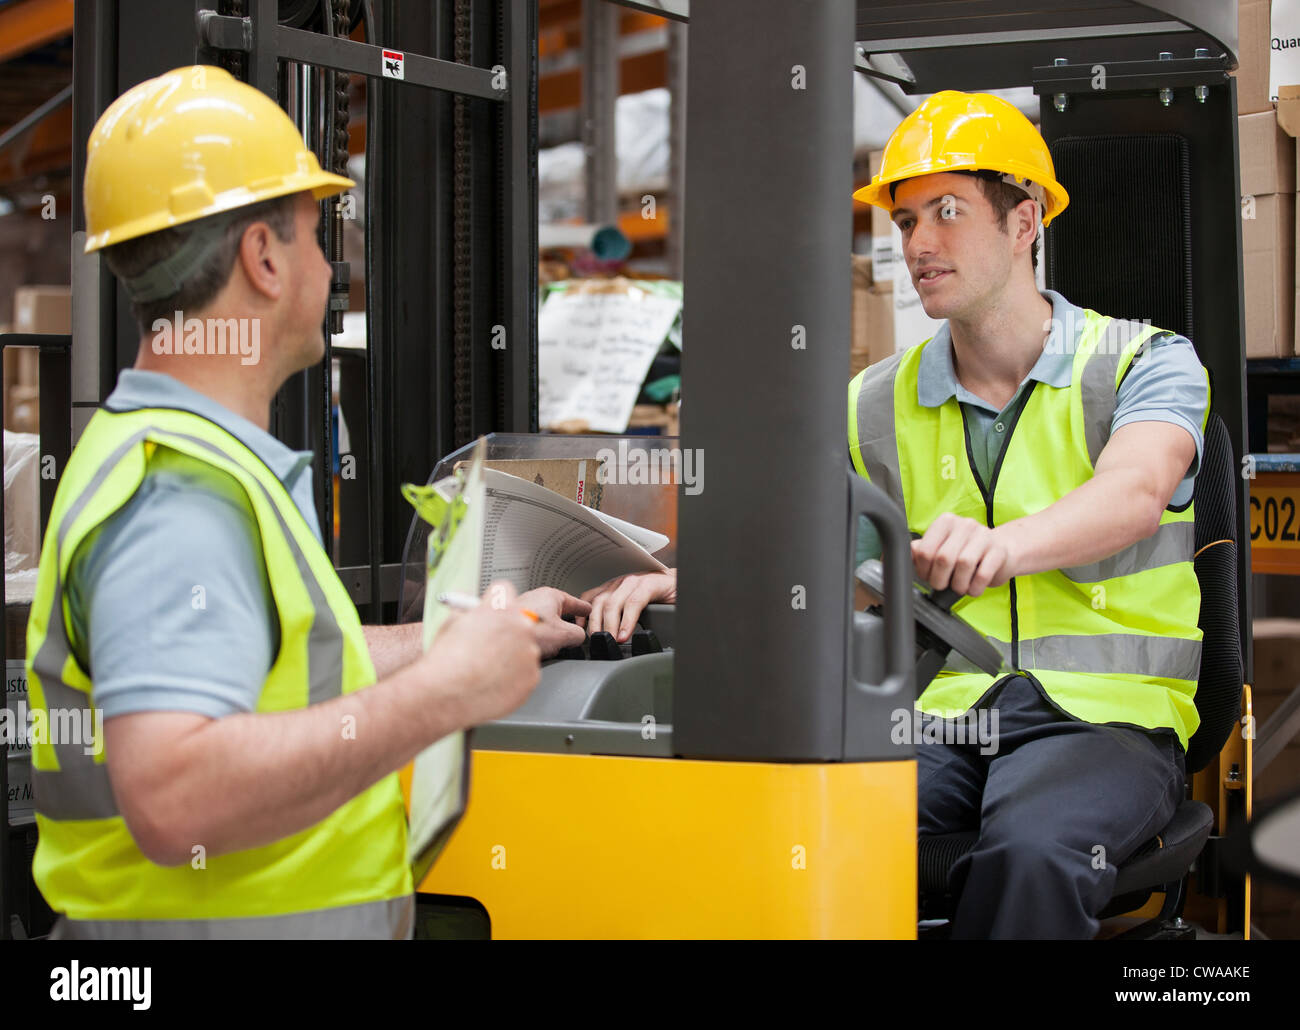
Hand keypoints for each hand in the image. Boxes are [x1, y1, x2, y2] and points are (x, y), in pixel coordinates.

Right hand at [423, 580, 541, 725]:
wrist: (445, 696)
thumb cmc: (444, 662)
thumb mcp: (450, 624)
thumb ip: (466, 611)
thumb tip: (470, 607)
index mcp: (499, 608)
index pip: (504, 591)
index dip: (493, 603)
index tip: (489, 613)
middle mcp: (520, 626)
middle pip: (518, 621)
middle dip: (505, 632)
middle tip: (487, 648)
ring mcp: (529, 652)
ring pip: (524, 650)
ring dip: (510, 657)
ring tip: (485, 671)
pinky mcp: (532, 677)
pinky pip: (526, 673)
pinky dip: (514, 679)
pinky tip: (493, 684)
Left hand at [516, 587, 590, 657]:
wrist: (502, 639)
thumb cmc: (529, 631)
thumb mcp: (566, 635)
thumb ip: (578, 634)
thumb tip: (579, 637)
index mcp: (551, 596)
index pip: (573, 601)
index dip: (582, 608)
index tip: (587, 609)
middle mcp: (535, 598)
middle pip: (557, 611)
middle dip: (564, 624)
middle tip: (570, 635)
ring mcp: (522, 607)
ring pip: (543, 620)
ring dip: (548, 632)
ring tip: (549, 645)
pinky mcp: (511, 619)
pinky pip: (530, 627)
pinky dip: (535, 636)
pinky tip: (534, 646)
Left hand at [579, 569, 676, 641]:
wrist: (684, 584)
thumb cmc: (660, 597)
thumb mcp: (632, 606)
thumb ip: (617, 615)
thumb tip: (602, 635)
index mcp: (614, 587)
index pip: (590, 598)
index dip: (581, 614)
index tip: (578, 631)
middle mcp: (621, 583)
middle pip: (598, 602)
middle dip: (594, 624)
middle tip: (594, 642)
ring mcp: (635, 582)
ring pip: (613, 603)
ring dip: (609, 625)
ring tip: (610, 641)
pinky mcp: (650, 585)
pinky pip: (634, 604)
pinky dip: (628, 621)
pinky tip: (626, 634)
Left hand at [911, 515, 1015, 595]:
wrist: (1002, 550)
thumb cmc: (966, 551)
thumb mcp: (942, 548)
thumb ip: (923, 551)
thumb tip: (911, 555)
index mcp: (946, 522)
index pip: (925, 550)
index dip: (923, 570)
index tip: (928, 577)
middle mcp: (965, 525)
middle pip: (943, 558)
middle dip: (939, 580)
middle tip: (943, 585)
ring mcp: (984, 536)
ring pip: (964, 564)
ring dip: (958, 584)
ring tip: (959, 587)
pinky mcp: (999, 551)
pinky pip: (983, 574)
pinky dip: (974, 588)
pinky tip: (973, 588)